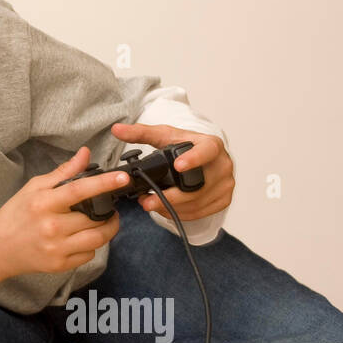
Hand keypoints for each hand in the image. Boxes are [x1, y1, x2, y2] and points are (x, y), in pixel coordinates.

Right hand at [0, 146, 130, 281]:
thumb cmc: (16, 214)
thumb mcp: (34, 188)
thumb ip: (63, 172)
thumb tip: (85, 154)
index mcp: (44, 203)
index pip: (80, 190)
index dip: (104, 183)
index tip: (122, 178)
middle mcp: (51, 227)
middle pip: (95, 217)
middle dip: (109, 210)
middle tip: (110, 205)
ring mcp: (57, 248)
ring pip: (98, 239)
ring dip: (108, 229)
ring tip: (106, 221)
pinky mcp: (60, 265)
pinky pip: (89, 254)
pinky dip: (92, 245)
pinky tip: (84, 237)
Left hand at [110, 123, 234, 222]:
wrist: (206, 159)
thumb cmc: (186, 146)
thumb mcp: (165, 137)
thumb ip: (141, 133)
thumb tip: (117, 129)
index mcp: (211, 145)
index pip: (207, 150)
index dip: (194, 158)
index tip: (178, 166)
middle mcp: (223, 165)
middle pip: (198, 186)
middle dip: (170, 196)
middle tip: (147, 200)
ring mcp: (226, 184)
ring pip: (197, 202)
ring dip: (171, 207)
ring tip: (151, 204)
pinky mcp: (224, 200)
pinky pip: (200, 212)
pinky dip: (180, 213)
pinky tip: (166, 209)